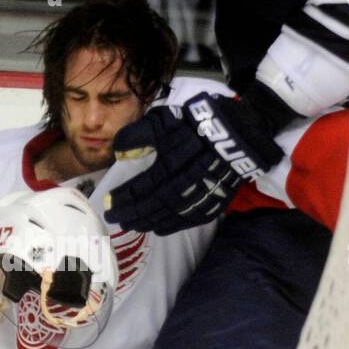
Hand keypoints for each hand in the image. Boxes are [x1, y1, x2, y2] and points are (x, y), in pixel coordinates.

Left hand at [104, 92, 284, 235]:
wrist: (240, 132)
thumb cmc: (197, 124)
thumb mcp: (166, 119)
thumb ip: (140, 134)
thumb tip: (118, 152)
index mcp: (172, 162)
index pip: (143, 186)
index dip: (124, 197)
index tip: (108, 204)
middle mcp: (186, 182)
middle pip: (154, 204)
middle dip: (133, 213)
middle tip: (115, 219)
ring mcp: (202, 194)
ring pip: (170, 215)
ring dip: (149, 222)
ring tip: (132, 225)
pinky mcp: (215, 201)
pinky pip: (190, 219)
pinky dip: (173, 226)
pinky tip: (159, 228)